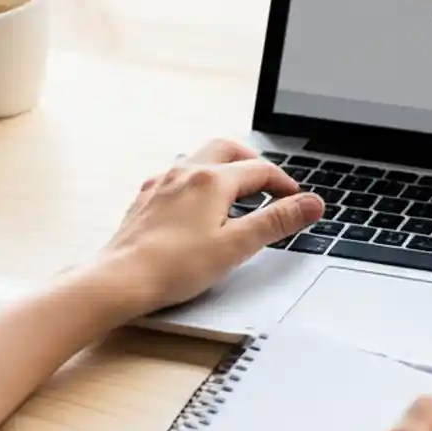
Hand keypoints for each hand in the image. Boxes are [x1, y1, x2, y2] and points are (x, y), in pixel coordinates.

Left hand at [99, 138, 323, 314]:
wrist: (120, 280)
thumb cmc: (174, 267)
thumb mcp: (237, 245)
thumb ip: (277, 221)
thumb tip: (311, 204)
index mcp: (211, 179)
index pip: (260, 170)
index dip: (284, 184)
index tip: (296, 200)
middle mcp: (186, 172)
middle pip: (228, 150)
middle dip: (254, 162)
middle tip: (268, 184)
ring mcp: (162, 184)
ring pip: (201, 159)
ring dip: (225, 168)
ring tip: (237, 192)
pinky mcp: (146, 199)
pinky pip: (179, 177)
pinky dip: (199, 182)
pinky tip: (198, 205)